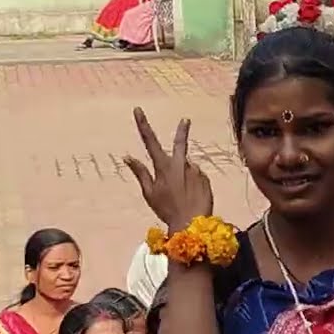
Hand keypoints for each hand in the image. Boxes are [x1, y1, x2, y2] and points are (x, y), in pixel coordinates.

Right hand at [124, 107, 213, 230]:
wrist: (191, 223)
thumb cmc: (167, 210)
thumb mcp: (149, 193)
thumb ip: (140, 173)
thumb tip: (127, 157)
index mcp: (163, 167)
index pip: (150, 141)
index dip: (143, 124)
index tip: (138, 110)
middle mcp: (180, 165)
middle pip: (180, 143)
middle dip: (182, 131)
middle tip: (186, 120)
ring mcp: (195, 171)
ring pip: (187, 168)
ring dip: (184, 176)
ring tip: (182, 195)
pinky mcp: (205, 178)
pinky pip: (197, 177)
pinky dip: (193, 184)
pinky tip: (191, 196)